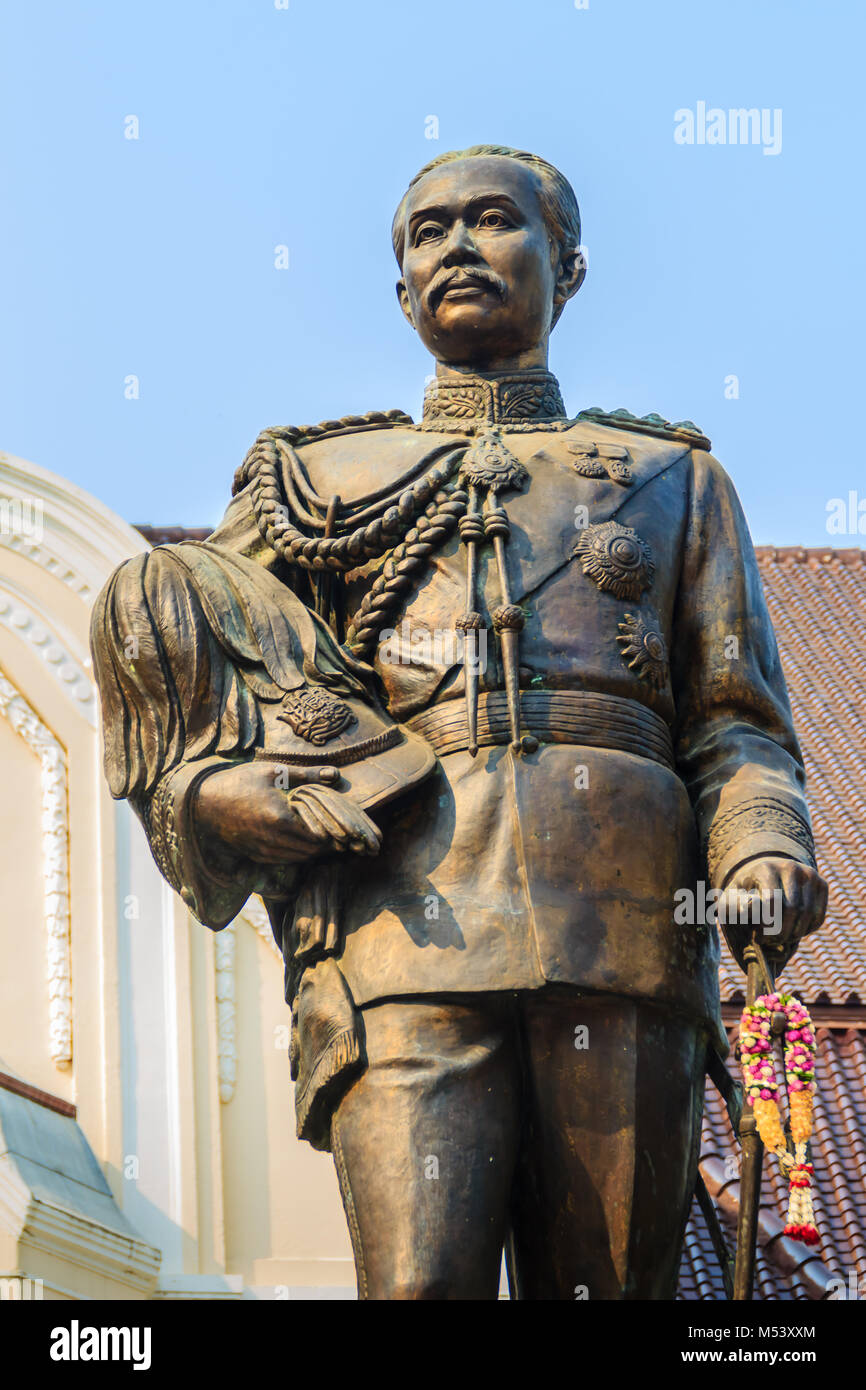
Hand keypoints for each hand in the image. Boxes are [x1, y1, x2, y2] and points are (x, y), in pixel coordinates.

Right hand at [193, 759, 381, 865]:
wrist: (203, 803)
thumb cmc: (239, 782)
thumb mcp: (273, 772)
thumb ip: (306, 775)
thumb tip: (335, 774)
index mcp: (281, 819)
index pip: (320, 835)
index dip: (335, 832)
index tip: (345, 824)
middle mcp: (274, 841)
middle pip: (314, 850)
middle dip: (328, 842)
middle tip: (339, 831)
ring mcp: (265, 852)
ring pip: (301, 858)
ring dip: (314, 848)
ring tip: (323, 834)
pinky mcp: (257, 856)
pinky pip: (286, 860)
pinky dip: (298, 852)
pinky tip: (302, 838)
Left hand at [720, 855, 827, 970]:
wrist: (764, 875)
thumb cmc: (744, 892)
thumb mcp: (731, 899)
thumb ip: (734, 904)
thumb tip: (751, 905)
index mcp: (765, 868)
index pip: (773, 901)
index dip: (766, 925)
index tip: (758, 937)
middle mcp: (790, 867)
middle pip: (793, 909)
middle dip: (782, 933)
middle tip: (770, 943)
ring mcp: (809, 874)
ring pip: (807, 914)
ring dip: (794, 934)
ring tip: (779, 939)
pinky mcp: (821, 884)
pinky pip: (818, 917)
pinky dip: (806, 930)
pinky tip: (792, 932)